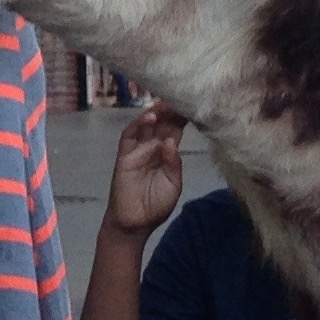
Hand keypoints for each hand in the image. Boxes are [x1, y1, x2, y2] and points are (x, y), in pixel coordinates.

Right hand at [105, 106, 187, 237]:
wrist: (135, 223)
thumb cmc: (156, 205)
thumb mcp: (173, 185)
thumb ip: (174, 164)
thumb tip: (170, 142)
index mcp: (168, 153)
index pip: (175, 130)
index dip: (182, 117)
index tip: (195, 104)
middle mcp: (153, 147)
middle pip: (163, 123)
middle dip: (171, 110)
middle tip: (182, 95)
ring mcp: (138, 149)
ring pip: (146, 124)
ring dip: (156, 112)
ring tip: (167, 103)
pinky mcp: (124, 155)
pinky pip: (130, 135)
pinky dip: (138, 124)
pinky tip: (149, 117)